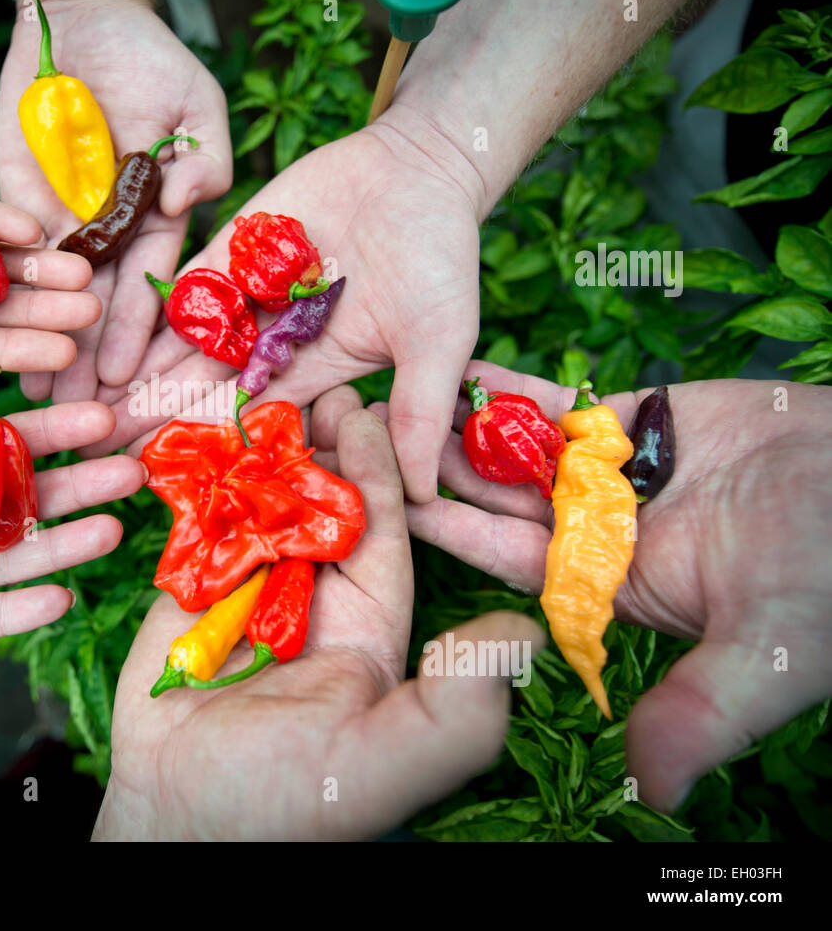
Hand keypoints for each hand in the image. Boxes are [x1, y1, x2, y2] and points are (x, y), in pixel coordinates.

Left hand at [0, 0, 230, 402]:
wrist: (82, 17)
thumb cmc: (150, 57)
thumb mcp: (196, 103)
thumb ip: (204, 158)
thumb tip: (188, 203)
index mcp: (154, 221)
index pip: (147, 288)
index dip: (136, 333)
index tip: (125, 379)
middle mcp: (106, 235)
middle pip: (95, 308)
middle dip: (86, 362)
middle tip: (75, 414)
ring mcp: (56, 224)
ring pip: (47, 297)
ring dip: (42, 347)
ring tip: (34, 398)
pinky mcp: (9, 206)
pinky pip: (2, 258)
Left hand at [89, 107, 485, 503]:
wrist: (420, 170)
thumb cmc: (440, 257)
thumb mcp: (438, 341)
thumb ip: (417, 412)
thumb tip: (424, 498)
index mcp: (312, 372)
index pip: (250, 421)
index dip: (206, 448)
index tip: (160, 480)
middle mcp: (271, 343)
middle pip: (201, 389)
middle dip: (151, 420)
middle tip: (97, 452)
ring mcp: (246, 296)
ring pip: (180, 345)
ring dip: (136, 375)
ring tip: (87, 409)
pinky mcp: (230, 251)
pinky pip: (180, 288)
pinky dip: (144, 316)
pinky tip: (105, 346)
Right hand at [93, 385, 541, 838]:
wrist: (178, 817)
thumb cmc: (283, 805)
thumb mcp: (380, 764)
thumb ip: (455, 709)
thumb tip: (520, 635)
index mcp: (371, 626)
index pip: (385, 533)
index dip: (383, 472)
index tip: (380, 412)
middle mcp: (317, 600)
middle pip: (325, 504)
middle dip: (327, 445)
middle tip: (323, 381)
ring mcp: (251, 590)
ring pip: (264, 503)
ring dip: (264, 451)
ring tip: (264, 395)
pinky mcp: (192, 588)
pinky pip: (202, 522)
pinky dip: (203, 479)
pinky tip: (204, 433)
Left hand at [402, 362, 831, 810]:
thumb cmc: (828, 576)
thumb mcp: (758, 652)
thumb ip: (698, 713)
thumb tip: (654, 791)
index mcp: (602, 585)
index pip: (502, 557)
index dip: (449, 532)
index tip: (390, 505)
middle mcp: (594, 533)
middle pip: (496, 498)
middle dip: (438, 468)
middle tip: (372, 433)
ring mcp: (611, 476)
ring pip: (519, 447)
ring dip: (463, 423)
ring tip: (399, 391)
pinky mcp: (638, 424)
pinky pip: (564, 403)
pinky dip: (518, 386)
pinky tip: (464, 367)